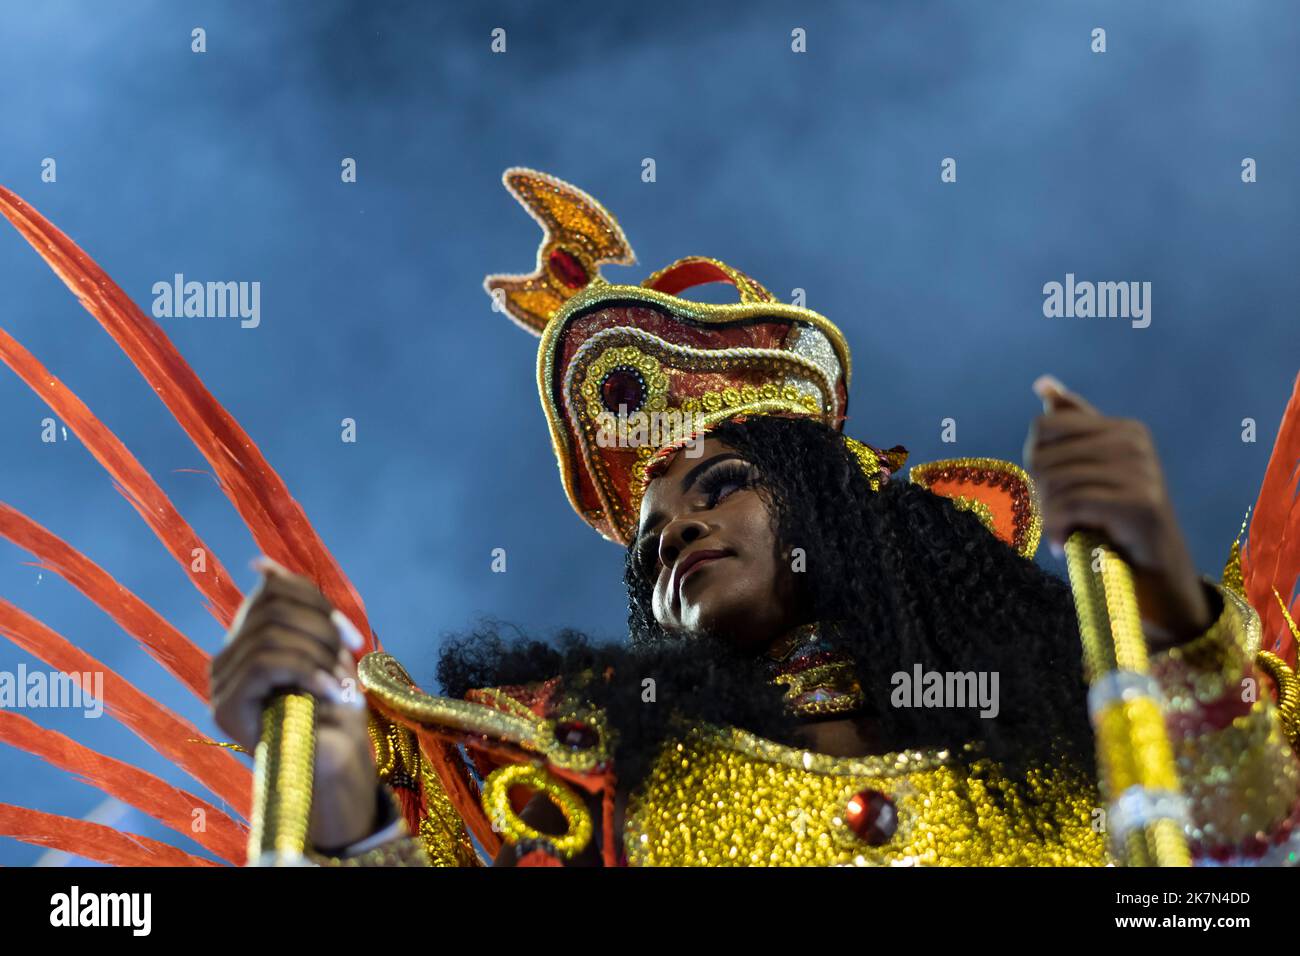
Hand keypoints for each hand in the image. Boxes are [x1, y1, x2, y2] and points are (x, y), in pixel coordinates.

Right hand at [210, 557, 382, 849]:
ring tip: (339, 682)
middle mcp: (227, 657)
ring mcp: (222, 683)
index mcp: (248, 638)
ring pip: (270, 635)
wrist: (332, 767)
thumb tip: (261, 565)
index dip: (317, 601)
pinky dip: (307, 671)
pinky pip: (266, 664)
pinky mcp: (226, 707)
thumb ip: (299, 612)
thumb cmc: (330, 710)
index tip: (352, 638)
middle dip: (321, 627)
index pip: (274, 591)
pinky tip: (331, 691)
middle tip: (350, 660)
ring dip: (318, 654)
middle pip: (272, 607)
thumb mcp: (321, 652)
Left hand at [1023, 375, 1213, 648]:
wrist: (1153, 576)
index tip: (1052, 489)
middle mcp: (1135, 442)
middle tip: (1058, 518)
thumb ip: (1071, 428)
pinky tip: (1064, 544)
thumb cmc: (1114, 524)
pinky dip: (1056, 529)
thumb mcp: (1091, 471)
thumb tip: (1043, 384)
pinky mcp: (1139, 503)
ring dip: (1048, 515)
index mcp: (1123, 429)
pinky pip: (1069, 505)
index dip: (1035, 462)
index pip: (1043, 428)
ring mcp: (1142, 471)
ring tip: (1061, 532)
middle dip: (1040, 493)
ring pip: (1054, 481)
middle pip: (1042, 456)